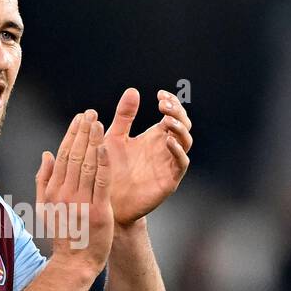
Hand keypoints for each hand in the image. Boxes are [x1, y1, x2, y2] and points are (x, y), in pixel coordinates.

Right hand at [35, 110, 113, 277]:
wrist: (74, 262)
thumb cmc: (63, 235)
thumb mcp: (45, 207)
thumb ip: (44, 180)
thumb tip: (47, 154)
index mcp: (53, 190)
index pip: (63, 155)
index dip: (72, 134)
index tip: (80, 118)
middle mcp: (64, 192)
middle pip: (74, 155)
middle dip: (83, 131)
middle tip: (91, 113)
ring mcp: (80, 201)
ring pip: (86, 164)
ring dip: (92, 140)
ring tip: (98, 122)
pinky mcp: (97, 209)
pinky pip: (100, 181)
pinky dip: (102, 162)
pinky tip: (106, 146)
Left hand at [102, 88, 191, 225]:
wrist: (105, 200)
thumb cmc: (108, 169)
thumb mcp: (115, 138)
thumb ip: (124, 116)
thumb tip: (133, 90)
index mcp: (154, 136)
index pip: (172, 115)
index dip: (171, 102)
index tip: (160, 94)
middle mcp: (165, 148)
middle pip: (183, 125)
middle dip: (177, 112)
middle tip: (164, 105)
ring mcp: (169, 164)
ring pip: (186, 142)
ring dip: (179, 128)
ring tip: (166, 120)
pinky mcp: (169, 180)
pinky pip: (181, 163)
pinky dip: (178, 151)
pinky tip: (168, 141)